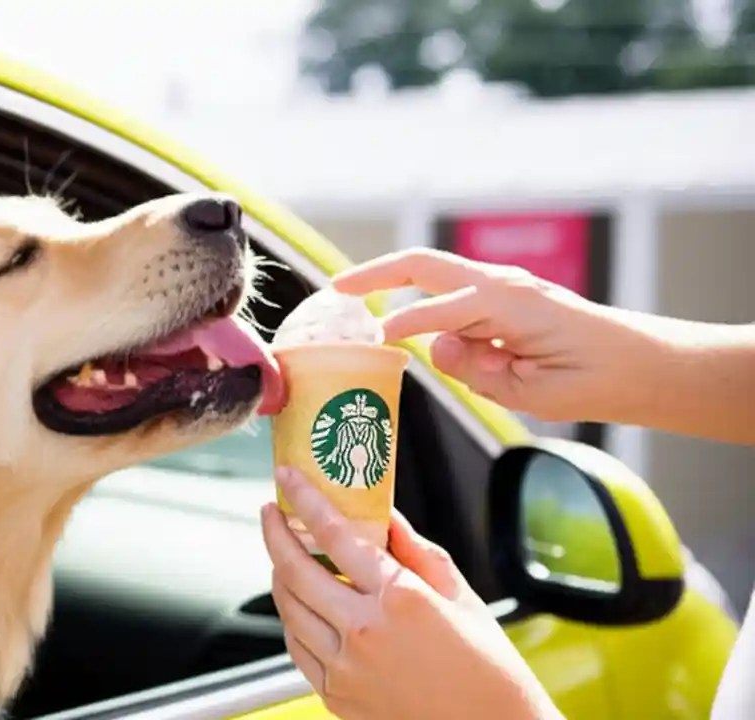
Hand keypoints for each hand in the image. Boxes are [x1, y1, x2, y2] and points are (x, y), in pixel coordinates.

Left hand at [261, 466, 562, 719]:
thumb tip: (382, 512)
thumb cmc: (486, 664)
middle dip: (275, 534)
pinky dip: (292, 618)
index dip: (304, 499)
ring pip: (289, 608)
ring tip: (284, 555)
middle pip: (295, 570)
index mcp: (400, 597)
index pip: (335, 535)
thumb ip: (413, 548)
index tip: (287, 478)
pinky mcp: (335, 695)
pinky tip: (300, 603)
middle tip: (270, 512)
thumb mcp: (458, 593)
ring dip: (279, 575)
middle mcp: (365, 631)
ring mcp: (346, 667)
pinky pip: (296, 647)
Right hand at [331, 248, 659, 424]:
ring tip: (363, 314)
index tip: (370, 345)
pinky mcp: (504, 297)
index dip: (399, 328)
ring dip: (400, 290)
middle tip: (335, 289)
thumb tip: (431, 345)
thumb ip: (474, 368)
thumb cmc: (593, 379)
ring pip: (435, 277)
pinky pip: (453, 295)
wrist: (643, 364)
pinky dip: (427, 305)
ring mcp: (502, 285)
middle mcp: (500, 284)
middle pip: (422, 265)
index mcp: (506, 303)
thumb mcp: (529, 390)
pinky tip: (415, 332)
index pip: (434, 312)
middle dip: (375, 273)